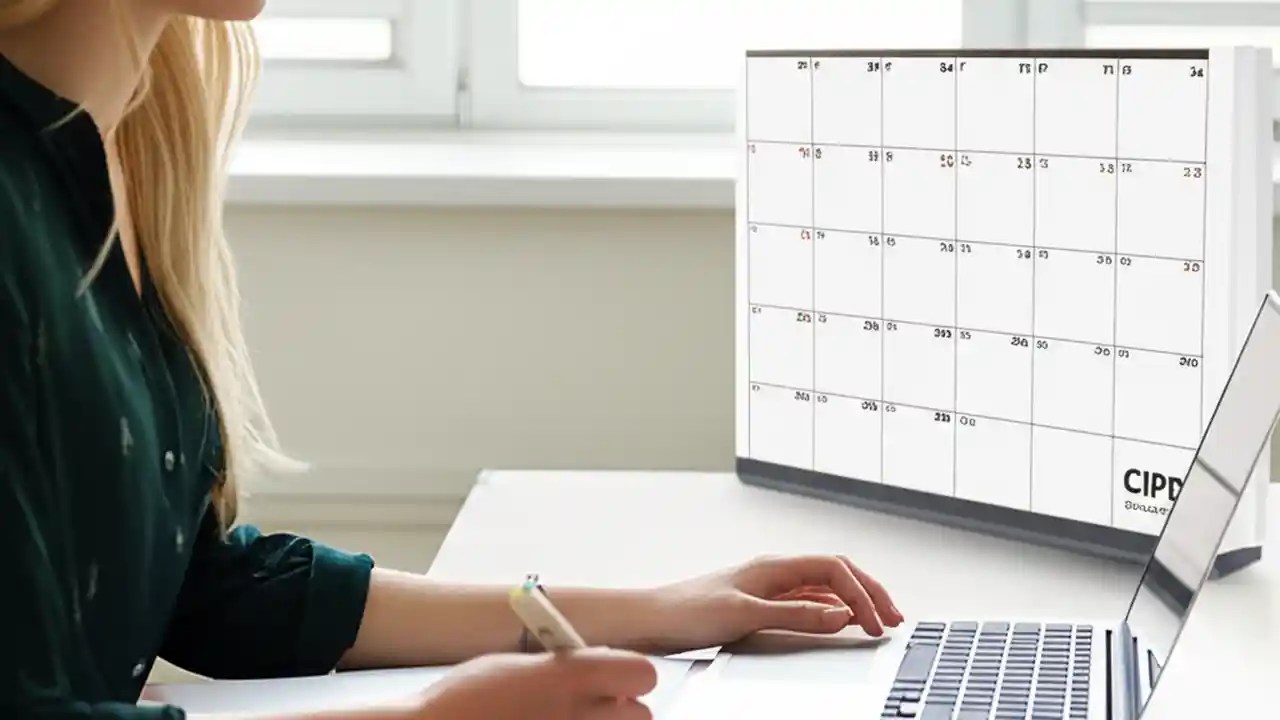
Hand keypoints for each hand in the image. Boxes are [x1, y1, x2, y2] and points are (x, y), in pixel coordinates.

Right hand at [414, 648, 657, 719]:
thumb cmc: (462, 702)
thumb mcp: (513, 667)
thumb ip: (560, 667)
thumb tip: (595, 664)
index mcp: (569, 677)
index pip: (642, 674)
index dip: (631, 676)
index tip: (619, 680)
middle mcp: (579, 714)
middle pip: (641, 716)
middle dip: (621, 713)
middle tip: (592, 711)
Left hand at [645, 554, 903, 650]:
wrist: (651, 618)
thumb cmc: (687, 610)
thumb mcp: (746, 614)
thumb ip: (795, 615)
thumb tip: (839, 615)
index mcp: (774, 565)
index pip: (834, 568)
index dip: (862, 592)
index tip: (877, 622)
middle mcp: (774, 571)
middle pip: (836, 573)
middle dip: (868, 592)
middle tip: (893, 618)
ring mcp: (768, 587)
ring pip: (824, 587)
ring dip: (853, 601)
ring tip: (876, 620)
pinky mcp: (760, 603)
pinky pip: (807, 601)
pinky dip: (830, 611)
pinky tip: (839, 623)